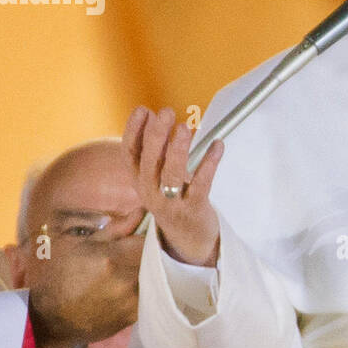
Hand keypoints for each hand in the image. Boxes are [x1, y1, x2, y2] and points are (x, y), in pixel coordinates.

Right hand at [124, 106, 223, 266]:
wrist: (188, 238)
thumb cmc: (174, 195)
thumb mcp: (158, 173)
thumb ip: (155, 146)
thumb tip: (153, 112)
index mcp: (138, 179)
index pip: (129, 153)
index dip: (133, 131)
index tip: (142, 109)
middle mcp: (150, 192)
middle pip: (149, 162)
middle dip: (156, 136)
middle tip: (166, 112)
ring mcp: (170, 203)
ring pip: (171, 175)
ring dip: (178, 150)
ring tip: (185, 127)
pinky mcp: (193, 209)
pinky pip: (201, 184)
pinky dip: (209, 163)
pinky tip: (218, 144)